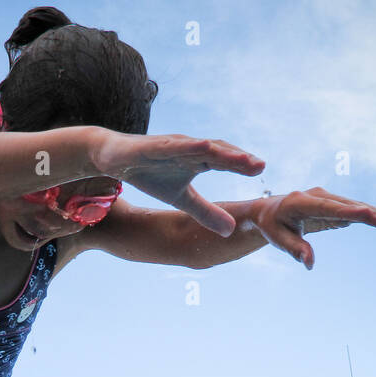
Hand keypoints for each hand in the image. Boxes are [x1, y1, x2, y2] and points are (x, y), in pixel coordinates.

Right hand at [95, 132, 264, 236]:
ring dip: (219, 150)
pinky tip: (202, 146)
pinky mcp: (152, 145)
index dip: (243, 165)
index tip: (262, 171)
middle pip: (218, 152)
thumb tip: (231, 230)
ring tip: (238, 157)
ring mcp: (172, 145)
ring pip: (199, 147)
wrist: (113, 158)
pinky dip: (188, 146)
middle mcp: (189, 149)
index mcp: (198, 160)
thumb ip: (206, 212)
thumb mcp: (181, 198)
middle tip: (259, 166)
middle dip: (238, 158)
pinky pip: (172, 146)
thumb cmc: (150, 172)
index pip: (225, 161)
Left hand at [249, 187, 375, 269]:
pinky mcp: (333, 204)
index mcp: (299, 202)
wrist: (269, 210)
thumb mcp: (276, 238)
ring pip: (351, 205)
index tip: (367, 214)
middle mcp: (316, 196)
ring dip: (372, 213)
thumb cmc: (272, 225)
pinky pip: (351, 209)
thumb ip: (294, 249)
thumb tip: (310, 263)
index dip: (348, 211)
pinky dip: (367, 214)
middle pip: (345, 205)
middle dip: (368, 213)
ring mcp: (326, 198)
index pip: (327, 208)